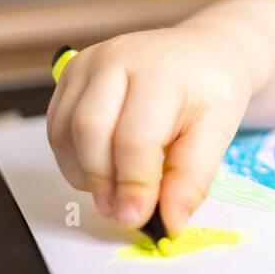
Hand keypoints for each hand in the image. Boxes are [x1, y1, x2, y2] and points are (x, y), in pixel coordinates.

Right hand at [45, 25, 252, 234]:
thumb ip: (193, 178)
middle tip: (122, 213)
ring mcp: (87, 64)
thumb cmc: (211, 90)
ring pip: (66, 131)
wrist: (202, 51)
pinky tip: (100, 171)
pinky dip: (72, 159)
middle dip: (102, 182)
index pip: (134, 136)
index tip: (138, 219)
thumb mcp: (218, 132)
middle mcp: (116, 59)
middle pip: (90, 130)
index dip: (133, 184)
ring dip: (84, 174)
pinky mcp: (71, 74)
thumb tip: (168, 221)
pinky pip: (57, 126)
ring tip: (114, 194)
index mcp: (159, 71)